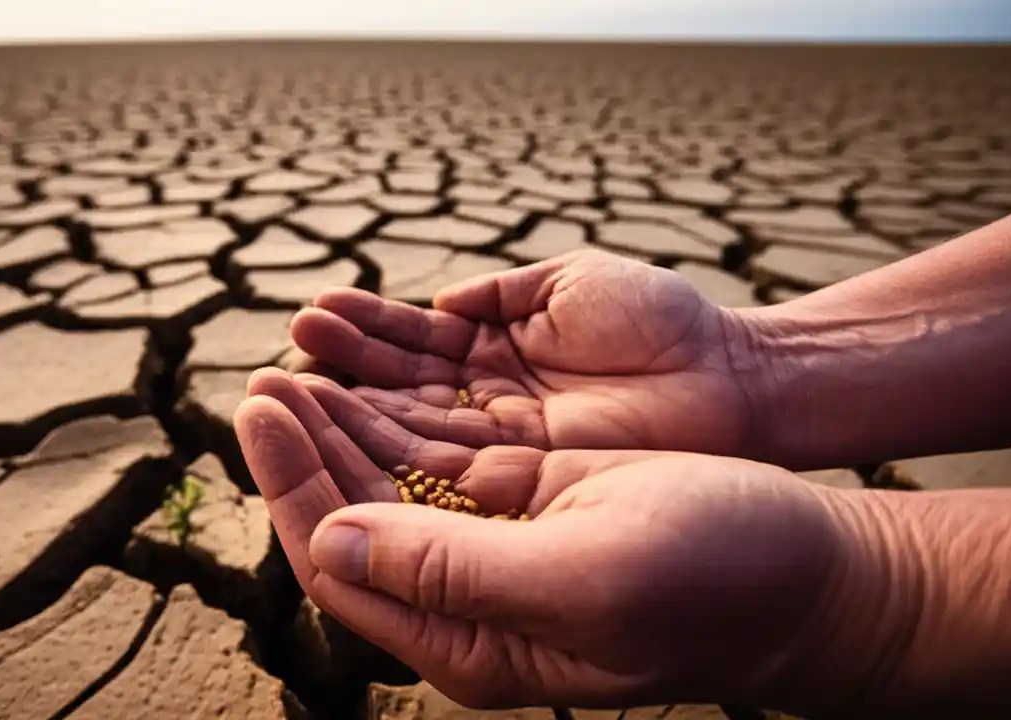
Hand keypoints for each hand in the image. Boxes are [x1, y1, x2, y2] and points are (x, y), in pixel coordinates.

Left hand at [234, 368, 852, 710]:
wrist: (814, 570)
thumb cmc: (718, 580)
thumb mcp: (585, 576)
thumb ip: (455, 570)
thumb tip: (333, 538)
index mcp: (472, 642)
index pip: (343, 565)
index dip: (292, 487)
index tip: (262, 408)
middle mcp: (473, 604)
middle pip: (354, 523)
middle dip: (306, 450)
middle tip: (265, 379)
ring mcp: (501, 552)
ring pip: (392, 490)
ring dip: (344, 431)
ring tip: (300, 369)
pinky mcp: (534, 507)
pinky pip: (442, 464)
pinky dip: (402, 422)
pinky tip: (377, 381)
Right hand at [289, 250, 768, 457]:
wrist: (736, 379)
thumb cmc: (664, 322)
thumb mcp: (574, 282)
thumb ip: (504, 291)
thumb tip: (441, 299)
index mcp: (497, 353)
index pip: (412, 348)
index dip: (362, 334)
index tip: (308, 317)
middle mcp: (490, 408)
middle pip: (396, 400)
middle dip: (337, 381)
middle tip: (275, 365)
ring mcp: (503, 453)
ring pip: (408, 441)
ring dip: (348, 422)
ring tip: (287, 397)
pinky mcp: (523, 491)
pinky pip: (445, 480)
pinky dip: (393, 464)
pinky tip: (344, 447)